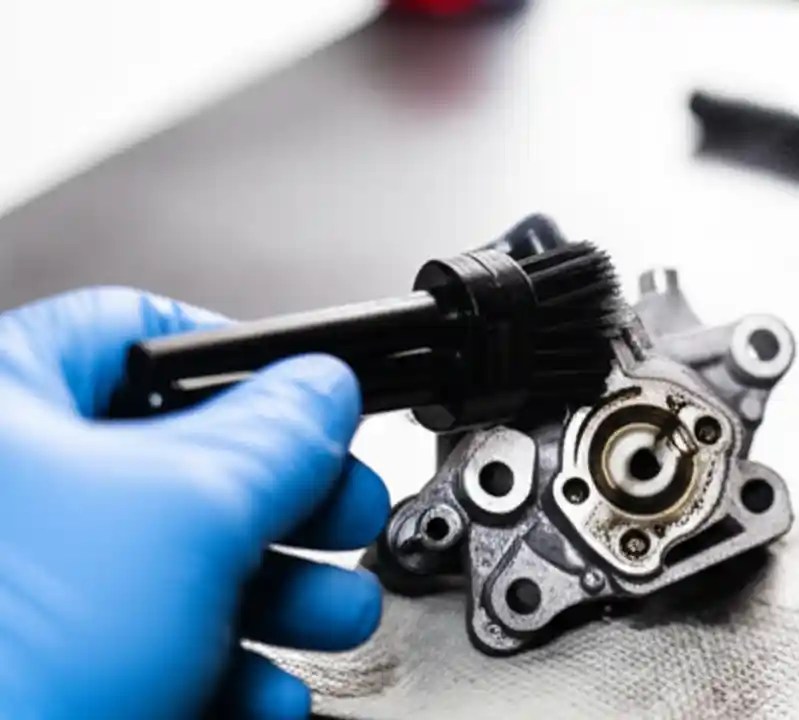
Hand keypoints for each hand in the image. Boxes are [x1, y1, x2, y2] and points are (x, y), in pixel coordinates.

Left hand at [0, 288, 389, 719]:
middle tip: (341, 520)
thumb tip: (321, 390)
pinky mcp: (47, 671)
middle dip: (286, 503)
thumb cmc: (10, 658)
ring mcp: (26, 588)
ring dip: (279, 594)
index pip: (134, 334)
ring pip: (176, 566)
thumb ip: (275, 433)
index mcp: (1, 404)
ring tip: (333, 617)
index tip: (313, 407)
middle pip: (176, 460)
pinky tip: (266, 693)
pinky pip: (152, 646)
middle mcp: (9, 493)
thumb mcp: (186, 511)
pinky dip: (225, 667)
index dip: (243, 364)